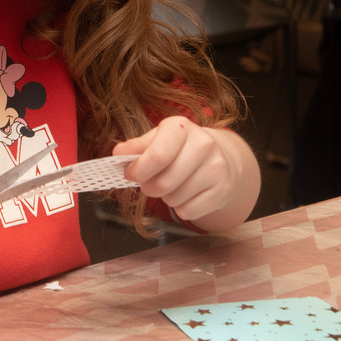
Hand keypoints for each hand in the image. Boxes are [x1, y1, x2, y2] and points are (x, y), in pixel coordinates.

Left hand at [113, 116, 251, 227]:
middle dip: (150, 187)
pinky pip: (188, 212)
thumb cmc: (181, 148)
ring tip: (172, 185)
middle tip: (150, 183)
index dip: (139, 170)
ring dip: (166, 198)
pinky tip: (187, 194)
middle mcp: (203, 144)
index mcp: (181, 128)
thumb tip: (118, 153)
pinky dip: (181, 208)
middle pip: (164, 182)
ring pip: (175, 199)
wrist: (220, 156)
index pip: (158, 155)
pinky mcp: (222, 190)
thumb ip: (136, 147)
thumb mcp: (158, 139)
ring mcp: (216, 168)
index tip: (130, 174)